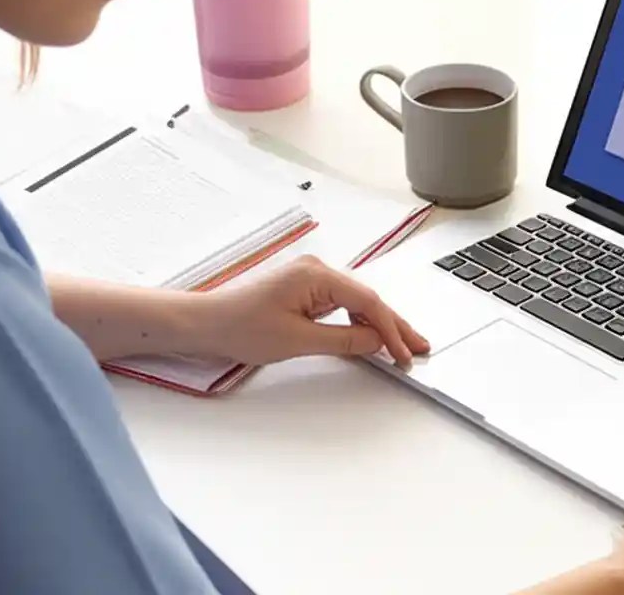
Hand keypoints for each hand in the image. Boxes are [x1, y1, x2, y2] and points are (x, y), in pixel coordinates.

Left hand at [192, 255, 428, 367]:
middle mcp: (317, 271)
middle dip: (394, 326)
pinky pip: (340, 306)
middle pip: (367, 300)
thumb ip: (342, 340)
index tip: (403, 353)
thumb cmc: (239, 326)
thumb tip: (375, 342)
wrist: (204, 324)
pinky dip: (357, 324)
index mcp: (317, 275)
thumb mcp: (297, 340)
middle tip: (418, 347)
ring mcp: (310, 280)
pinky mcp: (303, 292)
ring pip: (356, 304)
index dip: (390, 330)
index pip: (368, 302)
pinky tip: (369, 339)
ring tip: (400, 347)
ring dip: (377, 326)